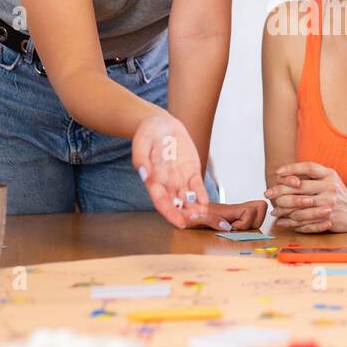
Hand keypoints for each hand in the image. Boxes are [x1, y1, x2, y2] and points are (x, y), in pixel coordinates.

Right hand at [132, 112, 208, 227]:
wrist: (161, 124)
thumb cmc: (147, 133)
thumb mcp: (141, 141)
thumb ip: (141, 157)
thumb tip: (144, 173)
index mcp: (153, 180)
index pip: (161, 202)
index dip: (170, 213)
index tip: (179, 223)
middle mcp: (167, 183)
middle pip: (177, 205)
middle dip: (186, 215)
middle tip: (196, 221)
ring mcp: (180, 178)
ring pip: (189, 199)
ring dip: (196, 208)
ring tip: (204, 215)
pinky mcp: (191, 171)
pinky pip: (197, 186)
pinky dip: (202, 194)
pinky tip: (206, 201)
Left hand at [182, 200, 268, 231]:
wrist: (189, 210)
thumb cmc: (193, 213)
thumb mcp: (198, 218)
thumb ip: (211, 220)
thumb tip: (227, 226)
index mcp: (230, 209)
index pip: (251, 210)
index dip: (245, 223)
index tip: (232, 227)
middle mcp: (237, 208)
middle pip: (261, 208)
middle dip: (254, 222)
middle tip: (238, 227)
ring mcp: (239, 211)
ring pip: (260, 211)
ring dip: (252, 223)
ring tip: (237, 227)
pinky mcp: (238, 215)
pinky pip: (254, 216)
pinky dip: (250, 223)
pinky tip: (236, 228)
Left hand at [265, 162, 346, 232]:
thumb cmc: (339, 194)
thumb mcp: (330, 178)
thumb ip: (311, 175)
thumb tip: (285, 175)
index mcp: (330, 175)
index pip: (308, 167)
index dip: (292, 168)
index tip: (277, 173)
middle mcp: (330, 187)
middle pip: (300, 186)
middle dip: (280, 190)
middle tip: (267, 193)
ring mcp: (329, 203)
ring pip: (299, 206)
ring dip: (283, 209)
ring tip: (274, 211)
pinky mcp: (328, 218)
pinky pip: (305, 220)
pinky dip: (292, 222)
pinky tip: (283, 221)